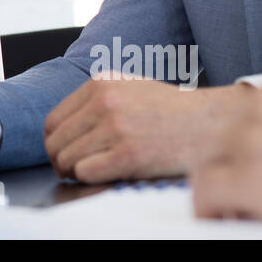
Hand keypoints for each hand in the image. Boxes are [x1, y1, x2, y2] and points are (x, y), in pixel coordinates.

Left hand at [44, 75, 251, 181]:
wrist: (208, 124)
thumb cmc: (171, 111)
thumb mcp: (130, 88)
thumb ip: (97, 101)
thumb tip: (65, 128)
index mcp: (100, 83)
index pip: (53, 120)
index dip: (54, 142)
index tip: (62, 154)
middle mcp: (103, 101)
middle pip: (56, 142)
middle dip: (61, 161)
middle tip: (73, 171)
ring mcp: (115, 127)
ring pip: (68, 159)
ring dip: (76, 172)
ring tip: (94, 172)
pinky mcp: (128, 153)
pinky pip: (86, 172)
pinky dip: (90, 178)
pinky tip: (107, 173)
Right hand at [191, 47, 261, 225]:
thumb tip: (252, 206)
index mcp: (253, 178)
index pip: (203, 186)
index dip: (210, 200)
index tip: (222, 205)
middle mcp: (252, 129)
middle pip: (215, 143)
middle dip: (228, 162)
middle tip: (257, 178)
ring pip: (246, 108)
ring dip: (259, 126)